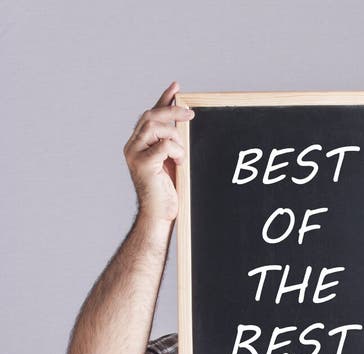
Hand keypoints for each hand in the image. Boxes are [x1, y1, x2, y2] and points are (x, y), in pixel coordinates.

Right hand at [123, 81, 193, 222]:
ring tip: (181, 153)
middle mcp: (132, 146)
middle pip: (151, 115)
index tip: (177, 87)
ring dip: (175, 135)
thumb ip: (172, 141)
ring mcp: (134, 154)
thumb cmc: (167, 192)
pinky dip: (176, 151)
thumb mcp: (171, 160)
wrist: (160, 215)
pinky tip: (178, 163)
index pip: (150, 115)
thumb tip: (183, 121)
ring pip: (155, 126)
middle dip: (172, 111)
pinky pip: (164, 145)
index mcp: (138, 143)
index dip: (163, 99)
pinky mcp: (142, 164)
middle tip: (191, 114)